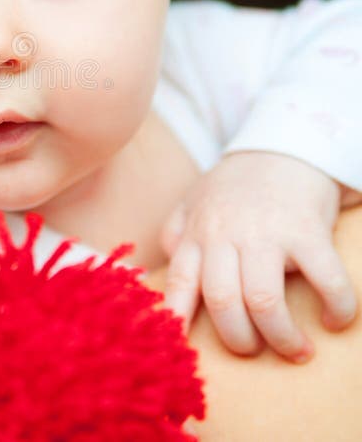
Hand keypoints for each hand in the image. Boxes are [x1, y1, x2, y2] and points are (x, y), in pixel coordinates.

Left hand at [160, 151, 357, 362]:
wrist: (283, 148)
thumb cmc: (236, 186)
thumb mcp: (194, 201)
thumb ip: (176, 232)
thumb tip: (164, 265)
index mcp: (198, 233)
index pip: (179, 279)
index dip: (176, 315)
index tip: (179, 345)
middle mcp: (226, 234)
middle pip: (222, 300)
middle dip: (238, 339)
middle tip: (253, 350)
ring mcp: (267, 233)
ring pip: (263, 299)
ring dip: (281, 336)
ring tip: (296, 350)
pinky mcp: (308, 231)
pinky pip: (324, 280)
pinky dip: (335, 308)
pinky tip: (334, 321)